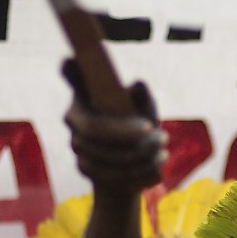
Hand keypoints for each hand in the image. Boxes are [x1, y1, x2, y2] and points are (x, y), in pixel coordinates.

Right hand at [62, 59, 165, 192]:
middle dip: (127, 134)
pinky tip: (157, 169)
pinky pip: (110, 175)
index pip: (72, 76)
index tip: (73, 62)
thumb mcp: (145, 107)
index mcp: (86, 94)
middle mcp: (73, 119)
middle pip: (93, 128)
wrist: (132, 163)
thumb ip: (142, 96)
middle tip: (161, 136)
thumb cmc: (137, 123)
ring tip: (164, 153)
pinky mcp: (85, 168)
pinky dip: (138, 173)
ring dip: (140, 156)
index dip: (72, 71)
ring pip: (104, 155)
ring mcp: (76, 145)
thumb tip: (137, 86)